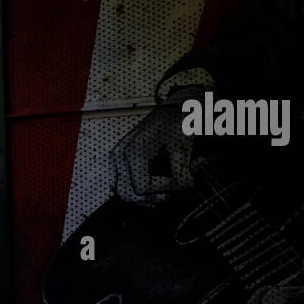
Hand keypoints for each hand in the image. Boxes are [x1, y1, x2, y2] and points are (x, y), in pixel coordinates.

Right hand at [111, 86, 200, 204]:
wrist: (176, 106)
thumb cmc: (177, 121)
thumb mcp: (181, 146)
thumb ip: (181, 170)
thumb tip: (185, 186)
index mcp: (131, 152)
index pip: (142, 187)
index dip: (164, 188)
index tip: (181, 183)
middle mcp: (120, 155)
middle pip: (127, 192)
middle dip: (150, 196)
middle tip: (169, 194)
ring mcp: (118, 157)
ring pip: (122, 190)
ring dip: (141, 196)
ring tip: (161, 193)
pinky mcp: (121, 157)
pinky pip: (122, 182)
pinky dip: (136, 188)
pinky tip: (152, 189)